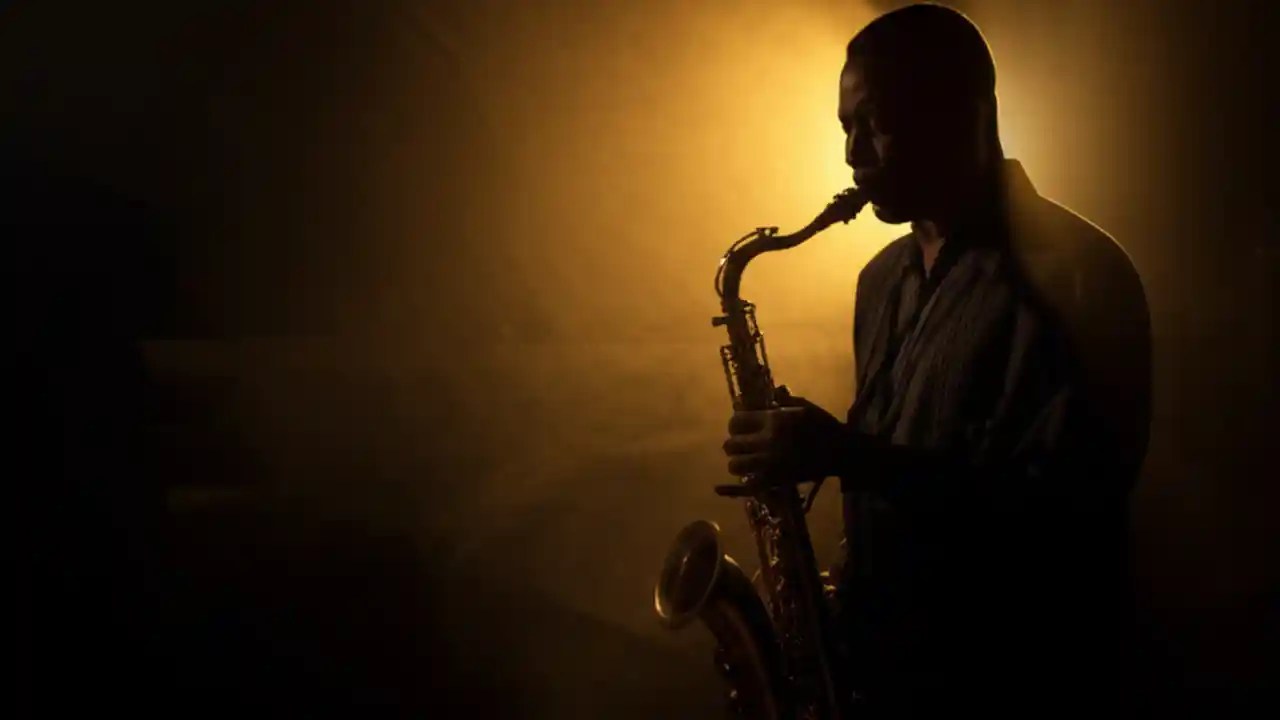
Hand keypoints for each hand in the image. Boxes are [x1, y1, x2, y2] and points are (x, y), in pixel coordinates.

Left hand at [722, 390, 845, 482]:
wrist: (840, 452)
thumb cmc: (824, 426)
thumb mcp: (804, 406)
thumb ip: (783, 400)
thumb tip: (766, 394)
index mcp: (773, 420)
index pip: (736, 421)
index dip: (735, 425)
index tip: (741, 428)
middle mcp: (767, 441)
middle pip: (731, 445)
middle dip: (734, 445)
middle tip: (743, 446)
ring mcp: (770, 463)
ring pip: (735, 466)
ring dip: (738, 463)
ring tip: (747, 462)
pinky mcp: (776, 480)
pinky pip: (750, 483)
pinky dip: (749, 481)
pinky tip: (755, 476)